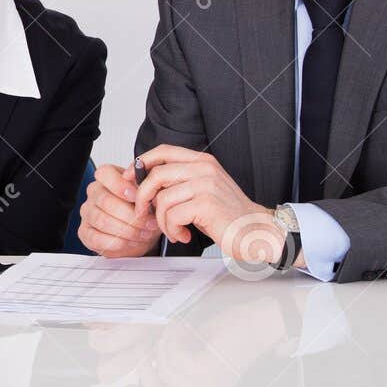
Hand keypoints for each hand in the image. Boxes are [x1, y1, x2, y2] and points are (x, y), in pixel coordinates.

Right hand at [77, 162, 159, 256]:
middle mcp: (94, 193)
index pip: (105, 174)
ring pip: (102, 220)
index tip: (137, 197)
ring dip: (127, 230)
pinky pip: (96, 238)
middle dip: (131, 215)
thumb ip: (147, 192)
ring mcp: (87, 212)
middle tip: (149, 223)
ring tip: (144, 234)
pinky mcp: (85, 232)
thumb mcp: (148, 197)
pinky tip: (131, 242)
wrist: (140, 232)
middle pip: (105, 201)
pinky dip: (117, 242)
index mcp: (107, 178)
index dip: (120, 185)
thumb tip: (151, 195)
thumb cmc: (141, 210)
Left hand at [131, 145, 278, 259]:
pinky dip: (173, 230)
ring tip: (175, 230)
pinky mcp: (206, 204)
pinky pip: (172, 216)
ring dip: (163, 221)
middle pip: (156, 175)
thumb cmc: (228, 214)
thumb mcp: (204, 189)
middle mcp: (204, 169)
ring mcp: (206, 185)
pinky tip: (184, 235)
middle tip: (145, 213)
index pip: (164, 151)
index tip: (131, 179)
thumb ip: (180, 182)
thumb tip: (146, 185)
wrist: (255, 231)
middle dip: (143, 198)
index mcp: (202, 161)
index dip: (142, 163)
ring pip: (162, 200)